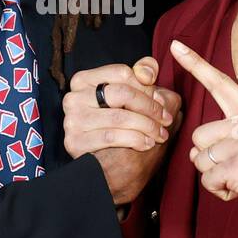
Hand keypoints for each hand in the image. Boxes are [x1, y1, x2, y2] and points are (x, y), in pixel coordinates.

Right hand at [64, 58, 182, 204]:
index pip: (123, 73)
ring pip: (119, 117)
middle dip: (150, 108)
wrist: (107, 164)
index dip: (147, 87)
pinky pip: (111, 137)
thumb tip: (147, 73)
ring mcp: (72, 120)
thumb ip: (143, 74)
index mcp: (84, 79)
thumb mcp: (133, 96)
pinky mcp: (74, 141)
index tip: (161, 100)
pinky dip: (135, 140)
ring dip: (147, 126)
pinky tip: (147, 143)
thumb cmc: (122, 124)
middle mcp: (73, 97)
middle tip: (166, 119)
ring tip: (160, 134)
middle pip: (122, 94)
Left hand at [170, 39, 237, 236]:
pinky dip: (220, 192)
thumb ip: (237, 133)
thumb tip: (200, 145)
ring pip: (200, 160)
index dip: (195, 64)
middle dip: (209, 158)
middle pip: (198, 135)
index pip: (221, 83)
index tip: (175, 46)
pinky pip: (207, 180)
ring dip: (215, 177)